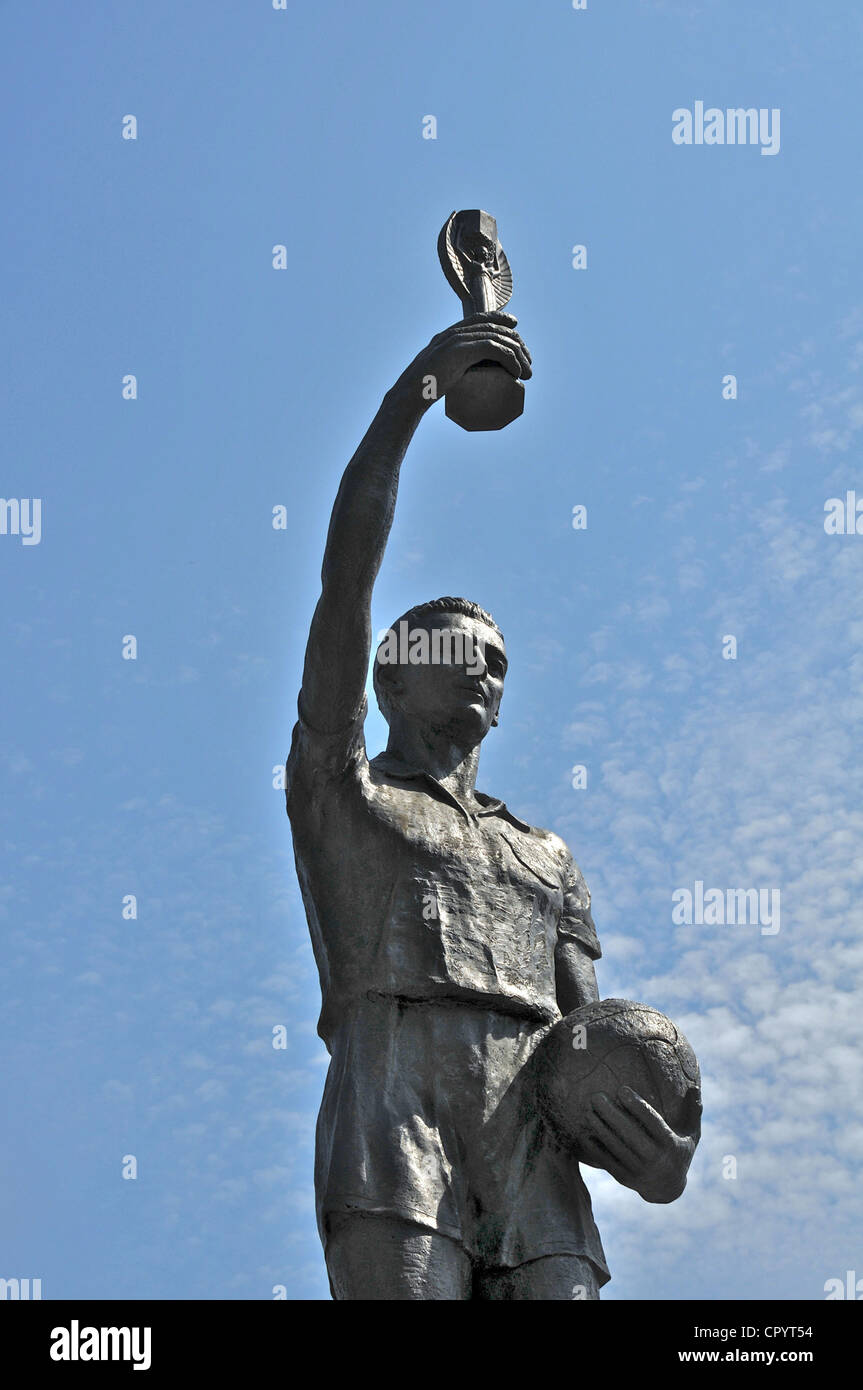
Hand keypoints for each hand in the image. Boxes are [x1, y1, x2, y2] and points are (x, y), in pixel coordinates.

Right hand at [394, 312, 531, 410]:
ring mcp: (457, 340)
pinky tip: (515, 372)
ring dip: (517, 354)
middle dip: (516, 342)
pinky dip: (509, 359)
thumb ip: (454, 366)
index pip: (480, 318)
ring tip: (527, 372)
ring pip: (497, 338)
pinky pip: (494, 348)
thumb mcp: (441, 371)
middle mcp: (453, 333)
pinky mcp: (461, 351)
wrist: (410, 393)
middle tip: (528, 362)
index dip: (500, 318)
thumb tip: (466, 376)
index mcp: (449, 335)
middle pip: (494, 327)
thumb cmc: (424, 388)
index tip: (516, 327)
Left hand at [579, 1085, 699, 1203]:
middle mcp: (655, 1160)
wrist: (667, 1188)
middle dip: (611, 1115)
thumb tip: (695, 1086)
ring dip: (600, 1128)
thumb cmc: (679, 1151)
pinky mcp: (625, 1178)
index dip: (637, 1106)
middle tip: (596, 1096)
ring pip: (616, 1147)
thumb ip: (692, 1111)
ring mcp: (639, 1171)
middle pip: (630, 1134)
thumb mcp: (691, 1134)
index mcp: (671, 1145)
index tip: (621, 1089)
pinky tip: (584, 1132)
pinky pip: (607, 1162)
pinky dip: (595, 1148)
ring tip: (588, 1110)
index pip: (652, 1123)